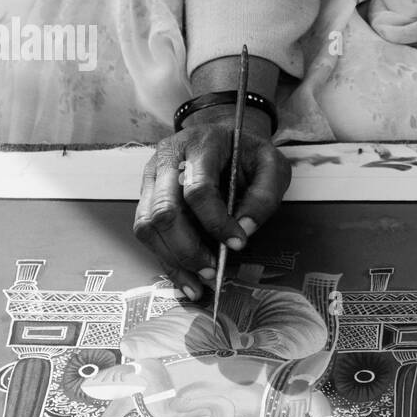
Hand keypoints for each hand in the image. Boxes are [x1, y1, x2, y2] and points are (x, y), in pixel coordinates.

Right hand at [133, 106, 290, 299]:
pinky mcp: (146, 195)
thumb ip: (265, 195)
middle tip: (213, 271)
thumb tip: (245, 229)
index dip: (216, 222)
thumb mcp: (270, 164)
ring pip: (146, 225)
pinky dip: (165, 259)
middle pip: (164, 210)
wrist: (223, 136)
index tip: (237, 244)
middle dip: (188, 248)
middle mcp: (167, 158)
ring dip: (173, 259)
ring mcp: (151, 177)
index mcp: (201, 144)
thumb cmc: (247, 153)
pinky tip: (185, 278)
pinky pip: (145, 232)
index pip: (198, 189)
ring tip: (200, 281)